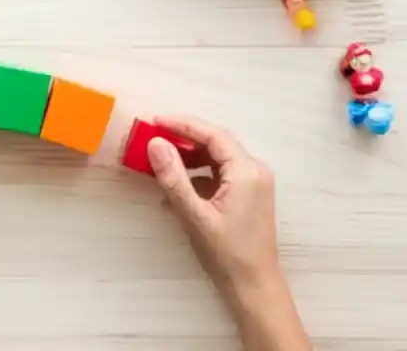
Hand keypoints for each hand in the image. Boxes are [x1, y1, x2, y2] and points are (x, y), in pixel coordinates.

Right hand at [148, 115, 309, 349]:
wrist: (254, 285)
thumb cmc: (228, 253)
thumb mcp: (196, 216)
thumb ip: (174, 178)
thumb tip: (155, 145)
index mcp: (246, 171)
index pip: (212, 134)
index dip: (182, 124)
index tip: (155, 121)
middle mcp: (254, 170)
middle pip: (215, 142)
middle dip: (183, 138)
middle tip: (152, 137)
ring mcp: (253, 182)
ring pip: (216, 157)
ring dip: (189, 156)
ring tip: (160, 160)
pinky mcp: (248, 193)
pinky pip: (220, 173)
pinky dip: (197, 173)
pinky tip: (176, 185)